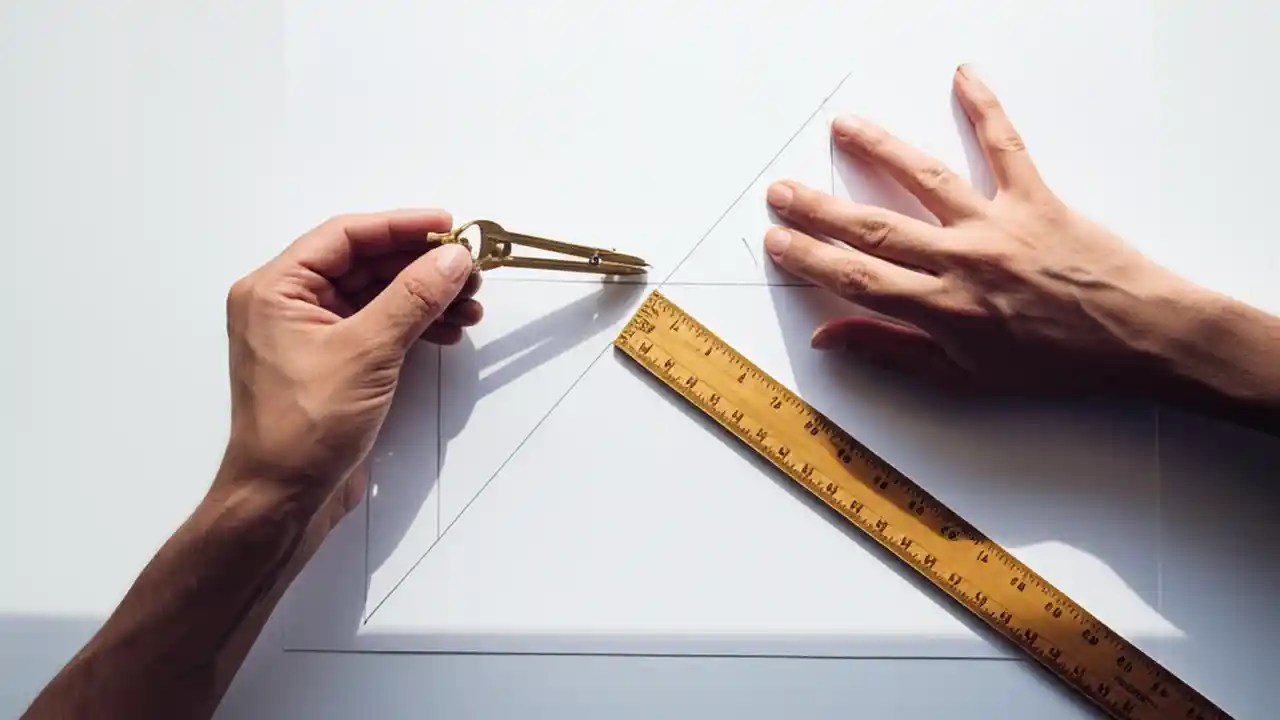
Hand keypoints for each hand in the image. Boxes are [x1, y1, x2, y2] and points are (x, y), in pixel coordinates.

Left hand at [220, 209, 481, 516]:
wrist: (283, 500)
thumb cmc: (305, 427)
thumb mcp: (367, 353)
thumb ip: (413, 298)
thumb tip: (454, 257)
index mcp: (276, 288)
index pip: (346, 237)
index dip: (401, 226)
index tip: (450, 225)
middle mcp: (289, 305)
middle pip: (365, 264)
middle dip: (421, 267)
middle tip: (471, 271)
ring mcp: (311, 336)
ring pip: (377, 297)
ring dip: (425, 298)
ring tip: (471, 307)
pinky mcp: (333, 365)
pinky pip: (378, 328)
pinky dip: (414, 327)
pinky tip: (447, 332)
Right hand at [763, 65, 1199, 394]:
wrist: (1136, 338)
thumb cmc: (1055, 364)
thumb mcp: (965, 379)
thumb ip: (892, 352)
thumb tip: (828, 338)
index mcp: (943, 310)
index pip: (856, 279)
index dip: (810, 258)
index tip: (778, 239)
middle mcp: (963, 261)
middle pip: (875, 228)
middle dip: (820, 208)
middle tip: (782, 190)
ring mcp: (998, 224)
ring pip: (925, 179)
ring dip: (878, 150)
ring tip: (843, 128)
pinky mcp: (1036, 198)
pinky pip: (1006, 146)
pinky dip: (985, 108)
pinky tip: (964, 77)